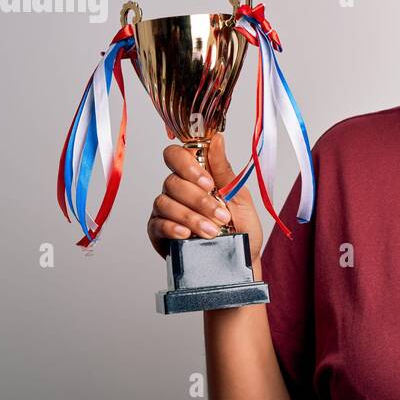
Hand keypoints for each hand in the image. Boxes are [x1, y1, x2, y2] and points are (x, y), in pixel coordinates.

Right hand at [147, 132, 264, 268]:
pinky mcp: (159, 232)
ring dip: (191, 217)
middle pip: (172, 181)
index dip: (187, 165)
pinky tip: (187, 234)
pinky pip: (157, 223)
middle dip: (199, 200)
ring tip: (212, 232)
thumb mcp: (239, 197)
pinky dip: (173, 227)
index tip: (208, 182)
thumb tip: (217, 139)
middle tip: (220, 216)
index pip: (176, 156)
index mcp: (196, 176)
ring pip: (164, 202)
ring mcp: (167, 210)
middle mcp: (178, 190)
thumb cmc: (242, 228)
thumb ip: (223, 170)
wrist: (239, 261)